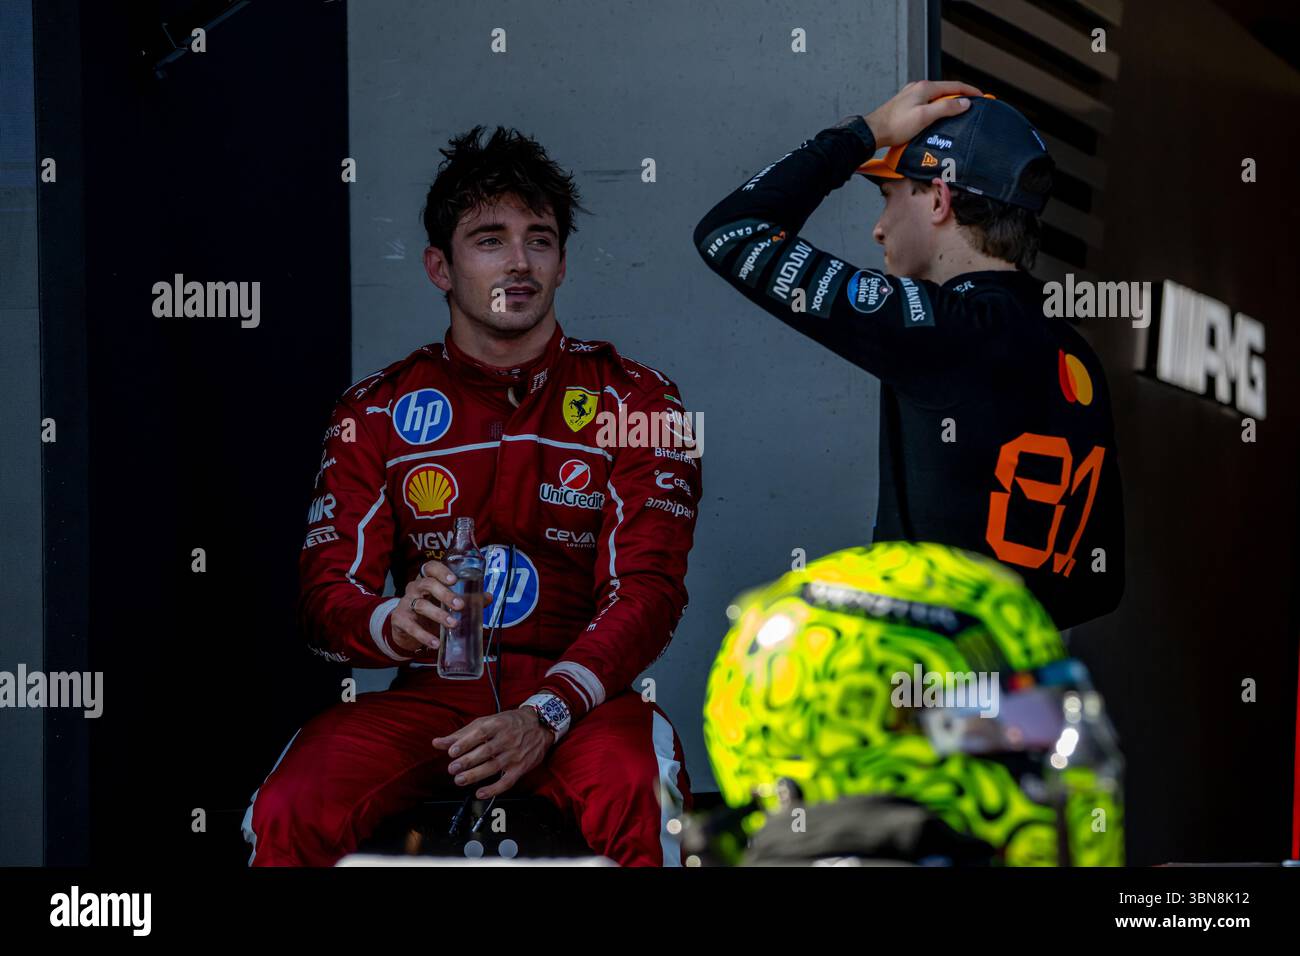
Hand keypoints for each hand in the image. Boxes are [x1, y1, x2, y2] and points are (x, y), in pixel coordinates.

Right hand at [389, 559, 491, 654]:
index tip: (454, 579)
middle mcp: (414, 588)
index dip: (441, 571)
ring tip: (452, 624)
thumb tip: (488, 597)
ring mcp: (405, 604)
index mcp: (427, 580)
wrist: (404, 629)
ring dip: (438, 614)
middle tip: (460, 605)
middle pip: (427, 584)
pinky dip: (424, 636)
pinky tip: (435, 642)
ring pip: (421, 605)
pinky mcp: (400, 620)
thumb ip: (467, 599)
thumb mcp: (445, 603)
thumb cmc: (429, 610)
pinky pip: (411, 627)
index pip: (430, 568)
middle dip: (444, 594)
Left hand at [432, 710, 555, 799]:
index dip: (465, 743)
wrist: (540, 725)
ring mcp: (514, 755)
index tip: (452, 752)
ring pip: (494, 767)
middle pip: (486, 752)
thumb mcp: (487, 722)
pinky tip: (480, 793)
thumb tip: (438, 743)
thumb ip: (461, 734)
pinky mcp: (520, 768)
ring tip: (460, 780)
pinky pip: (507, 781)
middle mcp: (507, 739)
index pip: (480, 734)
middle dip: (467, 761)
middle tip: (452, 768)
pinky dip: (493, 789)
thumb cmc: (510, 723)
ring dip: (476, 775)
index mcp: (497, 725)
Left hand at [862, 80, 983, 147]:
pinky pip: (927, 103)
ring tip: (958, 111)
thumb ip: (945, 108)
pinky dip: (937, 107)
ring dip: (948, 102)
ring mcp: (911, 96)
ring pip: (936, 96)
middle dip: (960, 96)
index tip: (982, 97)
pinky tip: (938, 116)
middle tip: (972, 105)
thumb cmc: (895, 126)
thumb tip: (964, 103)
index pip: (954, 85)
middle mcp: (918, 88)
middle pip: (945, 89)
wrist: (873, 132)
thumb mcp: (924, 117)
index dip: (969, 91)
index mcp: (924, 88)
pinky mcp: (906, 105)